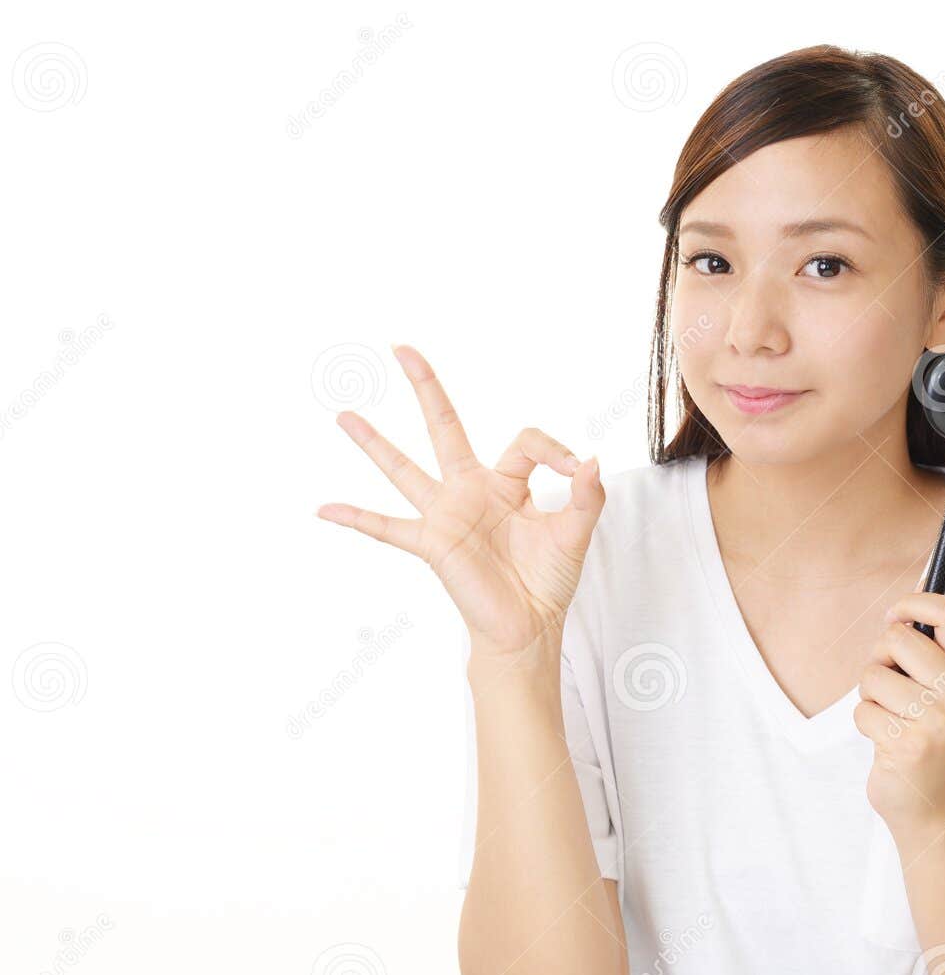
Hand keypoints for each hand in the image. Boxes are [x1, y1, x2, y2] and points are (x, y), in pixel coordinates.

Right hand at [316, 343, 605, 661]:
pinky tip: (324, 508)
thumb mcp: (576, 533)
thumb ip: (587, 496)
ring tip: (344, 415)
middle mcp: (472, 490)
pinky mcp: (433, 544)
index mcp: (508, 483)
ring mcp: (447, 515)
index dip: (553, 449)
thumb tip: (591, 460)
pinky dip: (356, 519)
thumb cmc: (549, 579)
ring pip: (405, 469)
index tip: (574, 469)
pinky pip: (388, 528)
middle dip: (426, 388)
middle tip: (402, 348)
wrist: (530, 626)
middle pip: (445, 428)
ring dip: (374, 443)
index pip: (525, 441)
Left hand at [853, 593, 944, 833]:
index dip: (914, 602)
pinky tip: (885, 740)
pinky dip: (865, 722)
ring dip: (869, 696)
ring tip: (889, 716)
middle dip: (879, 658)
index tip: (894, 615)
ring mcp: (938, 720)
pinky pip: (863, 710)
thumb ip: (925, 646)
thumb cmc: (920, 730)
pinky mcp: (910, 745)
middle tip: (889, 686)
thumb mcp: (934, 685)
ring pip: (873, 675)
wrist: (925, 798)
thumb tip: (911, 594)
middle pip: (897, 638)